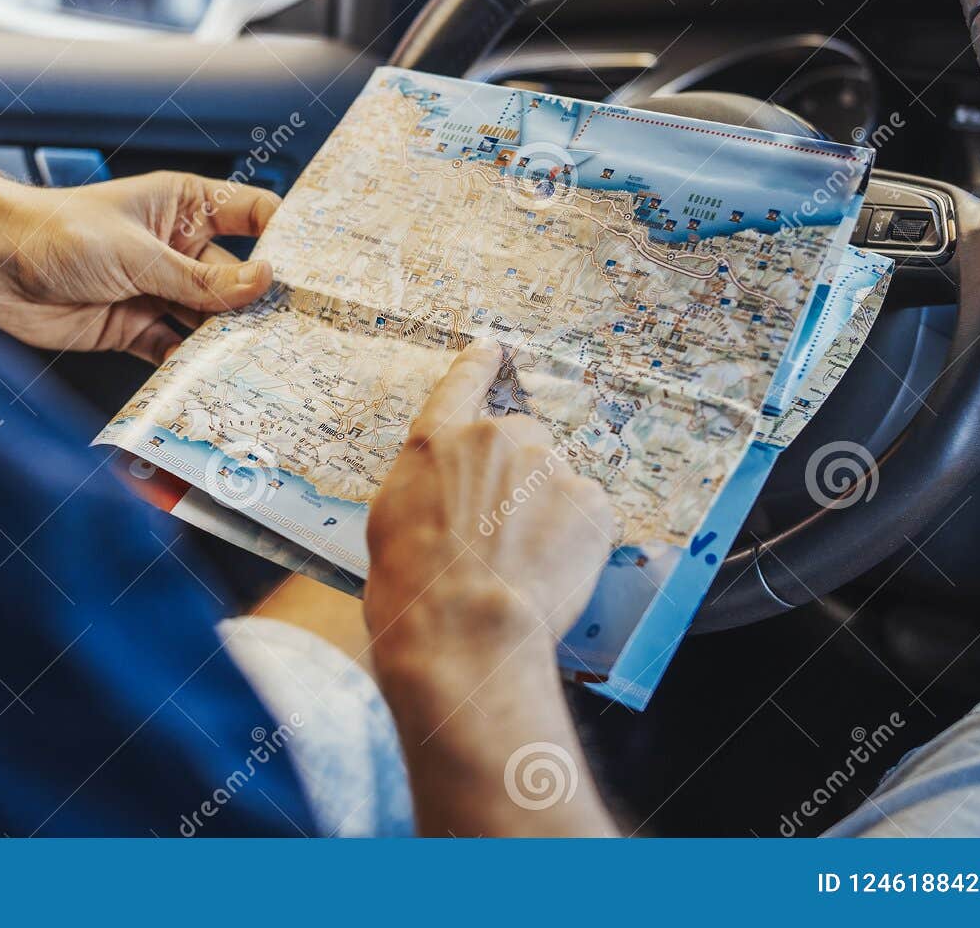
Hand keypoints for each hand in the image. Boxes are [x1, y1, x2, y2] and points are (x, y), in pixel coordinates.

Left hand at [0, 170, 280, 360]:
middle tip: (298, 334)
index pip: (254, 216)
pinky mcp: (135, 327)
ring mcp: (158, 289)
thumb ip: (201, 278)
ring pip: (210, 320)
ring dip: (228, 342)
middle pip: (238, 278)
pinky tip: (212, 382)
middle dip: (262, 305)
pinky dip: (191, 368)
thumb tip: (262, 282)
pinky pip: (175, 351)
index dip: (286, 241)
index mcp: (186, 207)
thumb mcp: (139, 254)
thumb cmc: (57, 233)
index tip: (316, 271)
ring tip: (262, 366)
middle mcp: (179, 248)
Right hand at [364, 340, 614, 678]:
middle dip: (516, 483)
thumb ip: (425, 485)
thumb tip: (446, 490)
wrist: (463, 632)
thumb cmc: (411, 591)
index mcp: (436, 442)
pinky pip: (587, 517)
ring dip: (546, 516)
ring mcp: (548, 466)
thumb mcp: (389, 524)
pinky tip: (550, 575)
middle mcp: (494, 438)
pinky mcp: (590, 502)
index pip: (461, 384)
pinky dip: (576, 543)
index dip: (479, 366)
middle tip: (499, 538)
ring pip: (555, 484)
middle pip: (520, 444)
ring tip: (521, 567)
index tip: (493, 348)